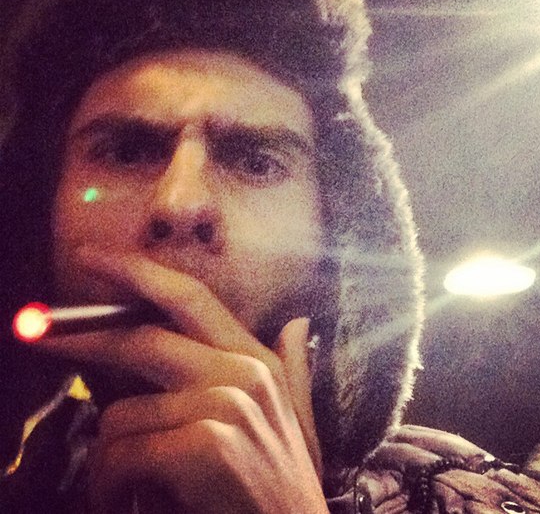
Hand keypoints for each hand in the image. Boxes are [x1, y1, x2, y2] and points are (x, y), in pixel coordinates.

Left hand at [34, 250, 327, 513]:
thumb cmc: (280, 483)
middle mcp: (243, 371)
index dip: (138, 272)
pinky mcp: (206, 445)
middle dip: (82, 335)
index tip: (93, 257)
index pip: (190, 297)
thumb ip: (293, 367)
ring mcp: (226, 404)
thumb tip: (297, 322)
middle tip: (35, 333)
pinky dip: (111, 486)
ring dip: (109, 459)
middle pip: (143, 338)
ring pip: (121, 414)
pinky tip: (133, 503)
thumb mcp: (292, 419)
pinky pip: (122, 453)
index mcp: (256, 359)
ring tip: (128, 488)